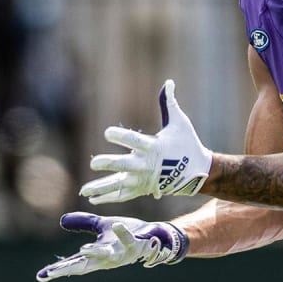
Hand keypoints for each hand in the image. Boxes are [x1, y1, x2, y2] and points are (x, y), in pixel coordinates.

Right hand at [36, 212, 188, 281]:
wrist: (155, 236)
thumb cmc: (127, 233)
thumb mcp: (102, 226)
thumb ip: (83, 224)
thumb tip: (62, 221)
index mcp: (97, 255)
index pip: (73, 263)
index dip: (58, 270)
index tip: (41, 276)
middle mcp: (108, 258)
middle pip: (85, 265)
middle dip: (68, 269)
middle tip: (52, 273)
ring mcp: (122, 254)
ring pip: (108, 256)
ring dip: (96, 253)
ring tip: (83, 249)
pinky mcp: (136, 245)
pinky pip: (128, 239)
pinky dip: (122, 233)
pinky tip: (116, 225)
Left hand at [80, 80, 211, 203]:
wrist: (198, 171)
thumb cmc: (187, 144)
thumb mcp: (180, 122)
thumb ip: (169, 104)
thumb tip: (168, 82)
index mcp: (154, 146)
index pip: (134, 141)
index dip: (120, 137)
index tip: (107, 133)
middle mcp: (147, 164)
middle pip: (124, 165)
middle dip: (109, 164)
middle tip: (94, 163)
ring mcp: (144, 179)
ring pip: (119, 184)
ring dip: (101, 187)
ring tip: (84, 190)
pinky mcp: (143, 188)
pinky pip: (123, 195)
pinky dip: (108, 197)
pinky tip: (93, 198)